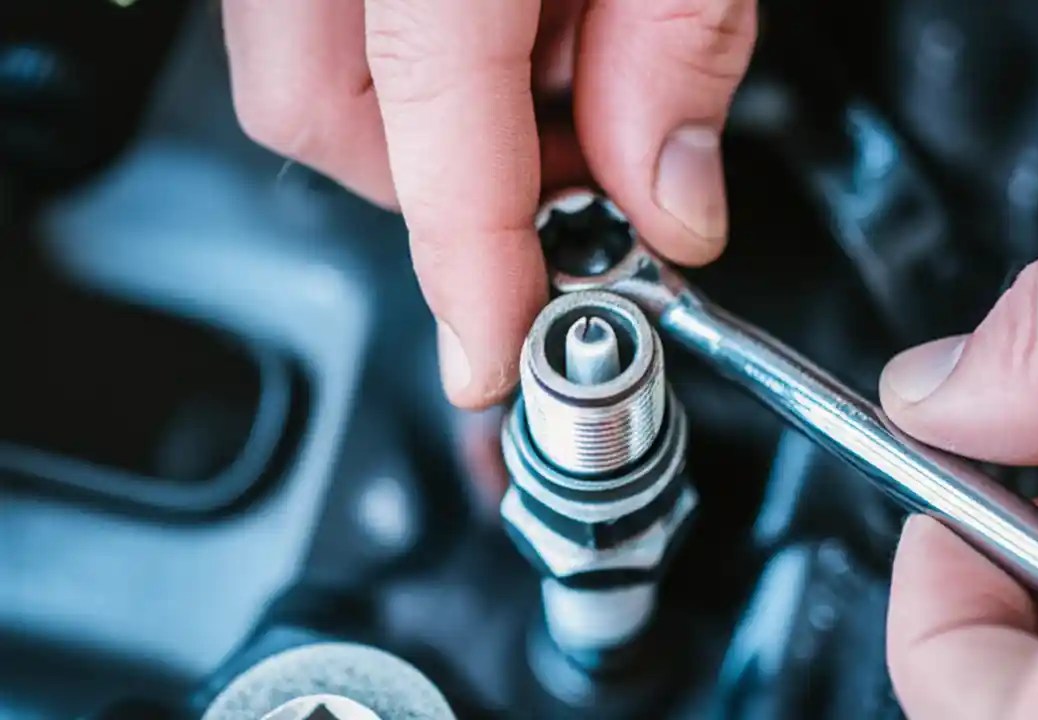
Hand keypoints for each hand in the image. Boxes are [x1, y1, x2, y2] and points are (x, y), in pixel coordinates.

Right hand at [222, 0, 755, 406]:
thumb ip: (676, 47)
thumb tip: (668, 200)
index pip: (425, 130)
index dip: (469, 270)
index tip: (497, 358)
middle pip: (323, 119)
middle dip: (451, 192)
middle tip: (577, 182)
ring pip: (317, 72)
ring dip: (447, 116)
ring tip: (566, 64)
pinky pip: (325, 15)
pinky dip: (423, 53)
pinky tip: (520, 16)